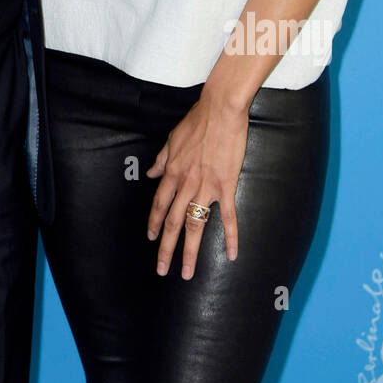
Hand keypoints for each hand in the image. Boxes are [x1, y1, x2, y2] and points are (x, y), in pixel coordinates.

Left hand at [145, 94, 248, 278]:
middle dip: (165, 248)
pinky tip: (232, 254)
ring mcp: (206, 187)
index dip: (154, 223)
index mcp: (172, 172)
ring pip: (194, 225)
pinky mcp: (226, 186)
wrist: (220, 110)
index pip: (159, 204)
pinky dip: (231, 237)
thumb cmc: (198, 121)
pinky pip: (228, 217)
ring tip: (187, 272)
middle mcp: (185, 183)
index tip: (151, 239)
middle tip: (162, 269)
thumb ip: (161, 159)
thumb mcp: (172, 138)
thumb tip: (150, 173)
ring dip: (190, 251)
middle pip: (172, 222)